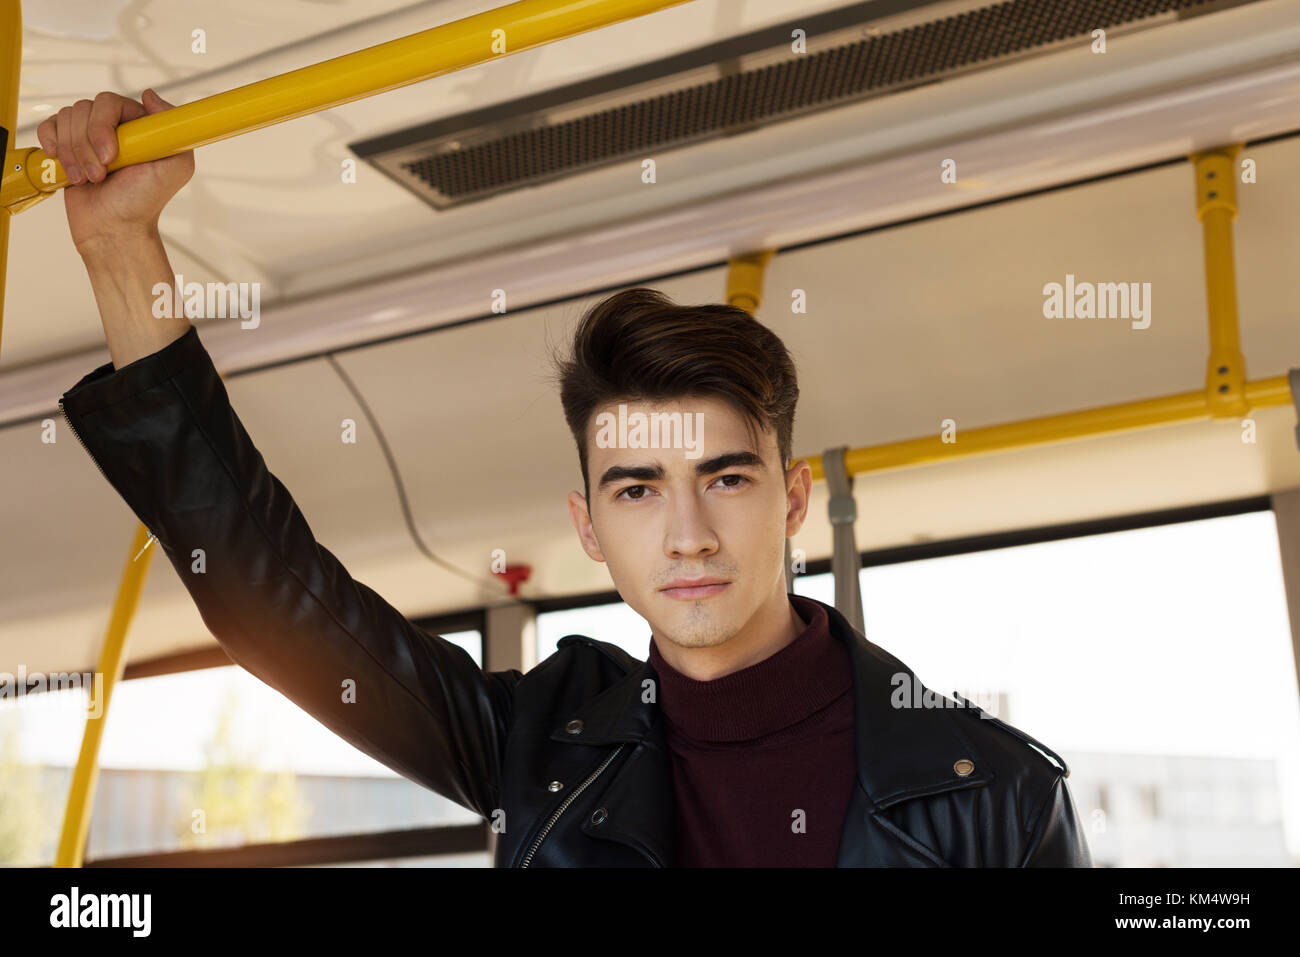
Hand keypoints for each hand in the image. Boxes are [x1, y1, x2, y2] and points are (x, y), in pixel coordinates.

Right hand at [35, 89, 194, 252]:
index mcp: (139, 125)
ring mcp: (89, 135)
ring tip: (88, 179)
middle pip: (84, 109)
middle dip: (87, 146)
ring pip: (66, 119)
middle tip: (100, 175)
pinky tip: (65, 165)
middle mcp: (114, 126)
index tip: (110, 156)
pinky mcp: (67, 146)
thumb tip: (151, 95)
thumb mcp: (175, 168)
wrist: (113, 228)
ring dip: (73, 154)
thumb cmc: (144, 202)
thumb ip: (174, 132)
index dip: (103, 127)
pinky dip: (52, 144)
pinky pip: (49, 126)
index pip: (111, 103)